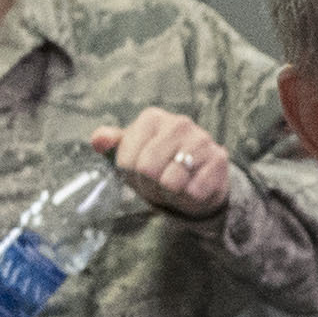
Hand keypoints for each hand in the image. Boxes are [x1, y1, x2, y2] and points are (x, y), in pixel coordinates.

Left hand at [95, 109, 235, 217]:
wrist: (199, 177)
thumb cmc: (160, 165)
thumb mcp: (132, 153)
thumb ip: (113, 144)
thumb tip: (98, 141)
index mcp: (152, 118)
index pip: (126, 159)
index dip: (130, 176)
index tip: (139, 175)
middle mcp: (178, 123)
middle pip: (148, 169)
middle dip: (150, 186)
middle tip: (158, 184)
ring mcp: (201, 139)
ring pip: (171, 182)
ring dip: (170, 194)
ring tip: (175, 186)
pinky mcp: (219, 159)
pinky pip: (193, 191)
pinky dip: (189, 198)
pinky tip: (193, 188)